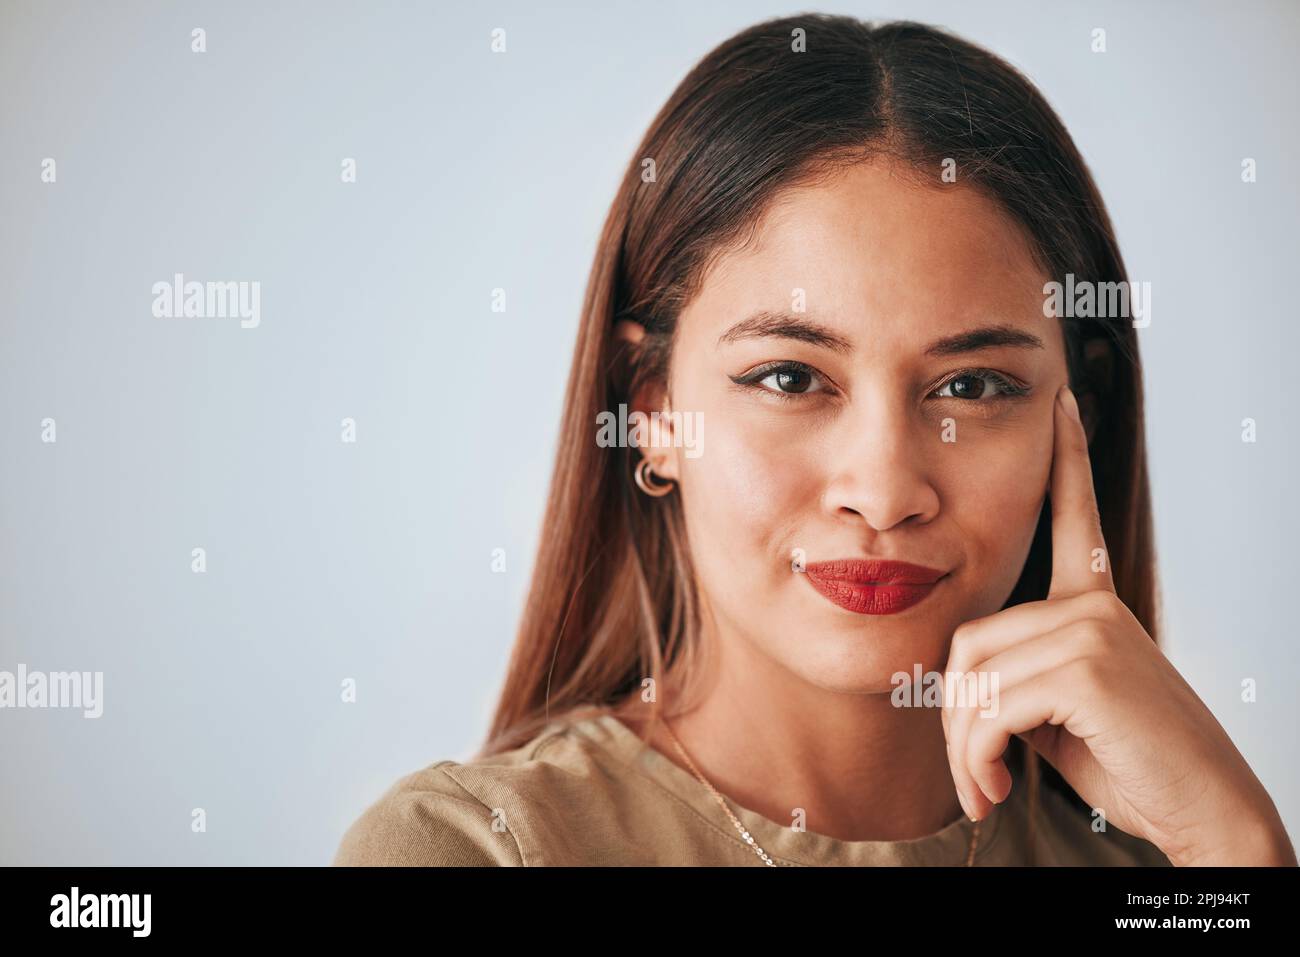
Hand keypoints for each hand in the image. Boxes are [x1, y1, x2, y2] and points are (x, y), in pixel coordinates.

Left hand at [941, 383, 1295, 865]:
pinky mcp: (1087, 667)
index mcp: (1094, 603)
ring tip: (984, 788)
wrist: (1203, 811)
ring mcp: (1092, 628)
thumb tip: (953, 682)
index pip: (1076, 517)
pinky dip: (978, 761)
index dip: (1067, 457)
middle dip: (955, 719)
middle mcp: (1093, 604)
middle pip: (969, 643)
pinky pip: (990, 710)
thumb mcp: (1057, 709)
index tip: (1063, 402)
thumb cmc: (1128, 762)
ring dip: (963, 751)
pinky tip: (997, 789)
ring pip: (972, 682)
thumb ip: (1014, 675)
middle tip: (972, 774)